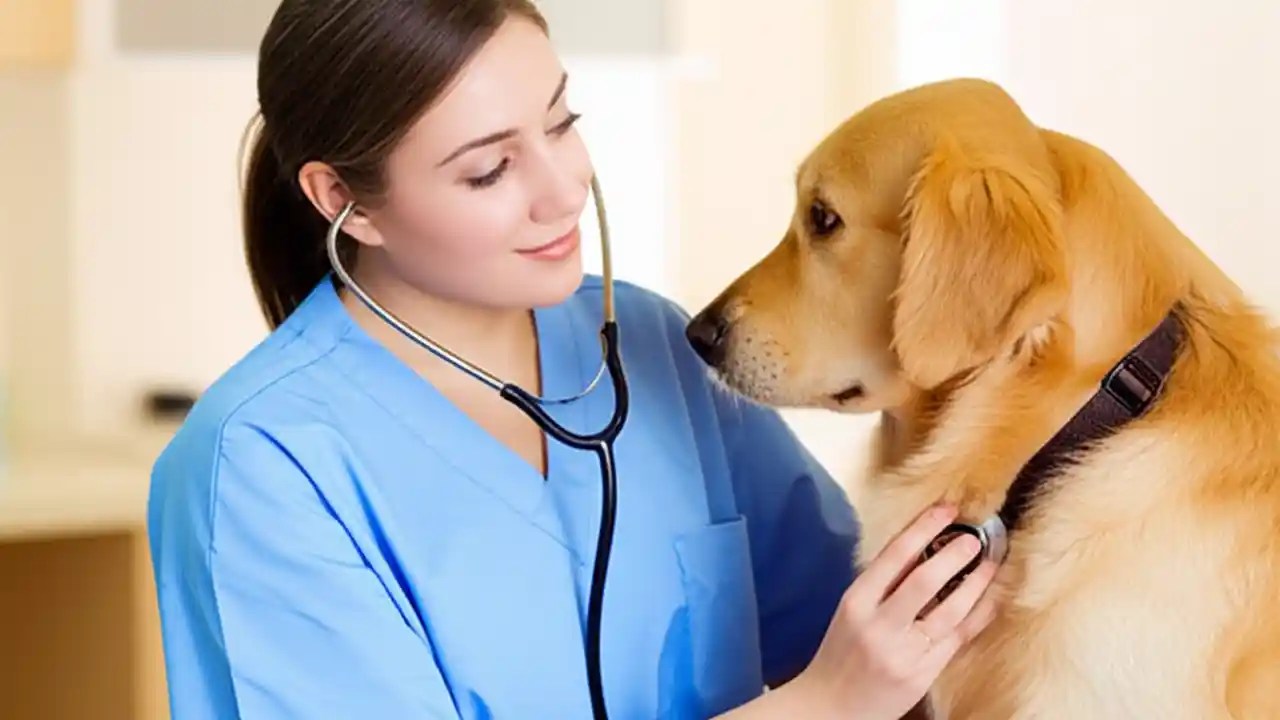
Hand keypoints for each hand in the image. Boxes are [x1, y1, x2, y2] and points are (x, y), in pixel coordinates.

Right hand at [791, 504, 999, 719]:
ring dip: (975, 584)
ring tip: (991, 564)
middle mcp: (879, 625)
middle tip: (975, 538)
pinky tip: (991, 600)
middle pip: (924, 581)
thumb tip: (924, 551)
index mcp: (856, 601)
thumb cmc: (840, 653)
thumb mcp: (850, 612)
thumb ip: (882, 585)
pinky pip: (957, 639)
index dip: (923, 528)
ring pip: (949, 611)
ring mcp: (902, 652)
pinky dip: (978, 616)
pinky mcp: (922, 675)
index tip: (946, 510)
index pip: (893, 556)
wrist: (830, 706)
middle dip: (954, 555)